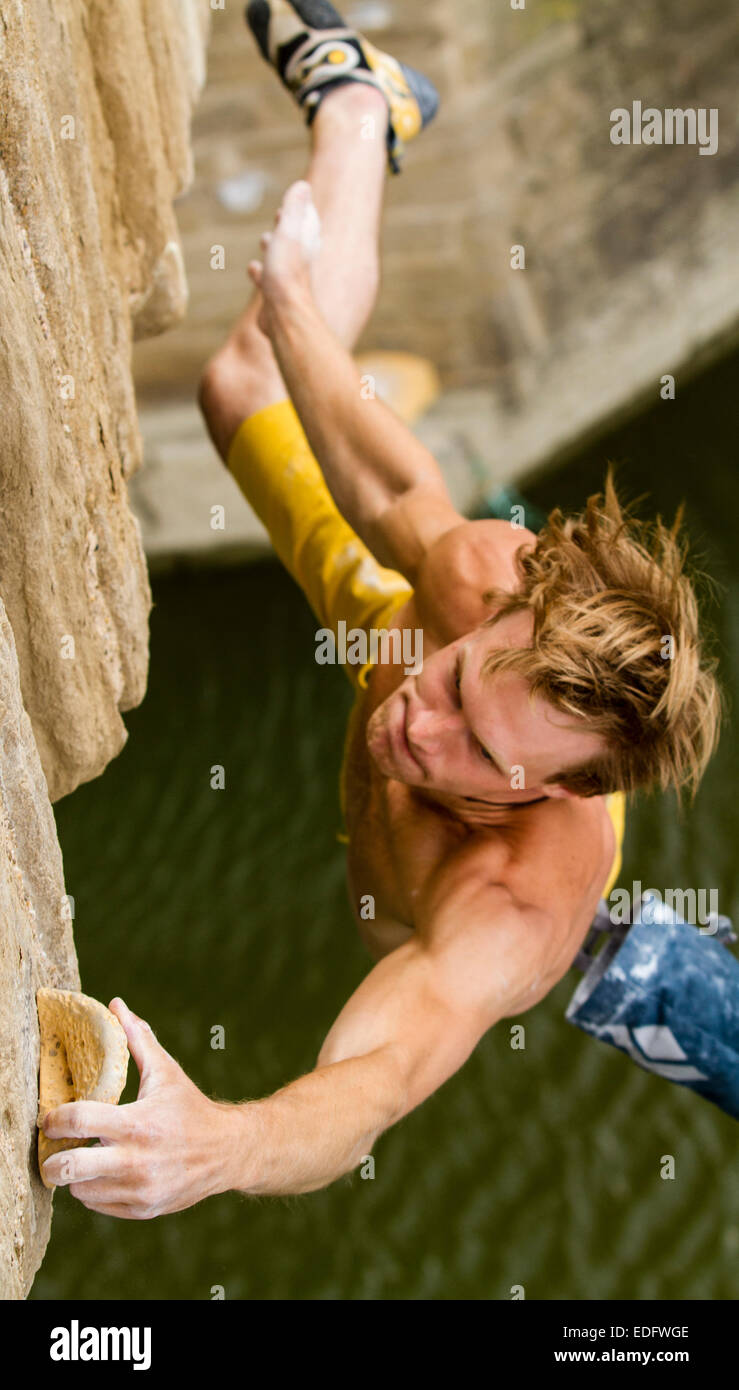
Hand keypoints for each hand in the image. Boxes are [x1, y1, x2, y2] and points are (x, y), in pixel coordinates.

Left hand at [40, 998, 242, 1218]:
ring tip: (82, 1157)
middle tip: (51, 1148)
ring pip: (79, 1190)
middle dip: (51, 1161)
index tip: (49, 1119)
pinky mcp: (142, 1209)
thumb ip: (137, 1039)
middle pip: (69, 1168)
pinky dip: (93, 1189)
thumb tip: (117, 1005)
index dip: (54, 1119)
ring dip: (75, 1174)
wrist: (228, 1152)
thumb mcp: (166, 1072)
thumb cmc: (191, 1108)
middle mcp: (136, 1160)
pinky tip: (103, 1172)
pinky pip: (98, 1204)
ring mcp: (139, 1189)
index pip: (79, 1120)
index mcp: (138, 1123)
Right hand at [248, 180, 321, 330]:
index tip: (298, 195)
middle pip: (295, 239)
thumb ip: (294, 209)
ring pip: (281, 258)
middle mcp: (299, 262)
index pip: (307, 220)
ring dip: (273, 247)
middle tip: (279, 216)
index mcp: (305, 244)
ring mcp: (287, 280)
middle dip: (286, 226)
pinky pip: (267, 280)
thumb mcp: (288, 232)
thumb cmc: (286, 272)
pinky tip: (253, 268)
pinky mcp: (275, 297)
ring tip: (264, 240)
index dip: (301, 208)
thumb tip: (303, 185)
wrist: (284, 315)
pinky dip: (260, 271)